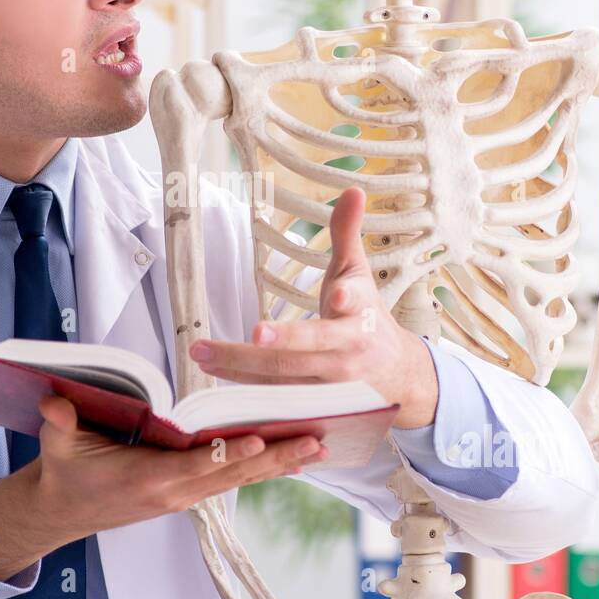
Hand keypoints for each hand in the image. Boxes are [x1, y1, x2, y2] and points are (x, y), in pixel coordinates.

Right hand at [0, 395, 328, 578]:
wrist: (62, 511)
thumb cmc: (64, 473)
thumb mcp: (56, 447)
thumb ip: (58, 425)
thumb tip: (54, 404)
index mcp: (147, 479)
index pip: (195, 465)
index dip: (226, 452)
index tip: (258, 438)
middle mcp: (174, 491)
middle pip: (232, 473)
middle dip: (275, 457)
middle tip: (315, 442)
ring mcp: (184, 495)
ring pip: (240, 478)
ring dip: (279, 463)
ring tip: (318, 447)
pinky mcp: (188, 493)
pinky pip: (232, 480)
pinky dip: (263, 467)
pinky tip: (292, 460)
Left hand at [188, 186, 437, 427]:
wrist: (396, 377)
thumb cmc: (366, 318)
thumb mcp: (360, 274)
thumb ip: (347, 235)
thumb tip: (353, 189)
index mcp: (359, 314)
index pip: (355, 304)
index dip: (347, 298)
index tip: (339, 293)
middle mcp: (346, 353)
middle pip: (307, 351)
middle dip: (276, 344)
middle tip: (251, 333)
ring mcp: (330, 387)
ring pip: (283, 381)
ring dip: (240, 368)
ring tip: (202, 353)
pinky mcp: (316, 409)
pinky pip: (276, 402)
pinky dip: (243, 392)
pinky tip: (211, 375)